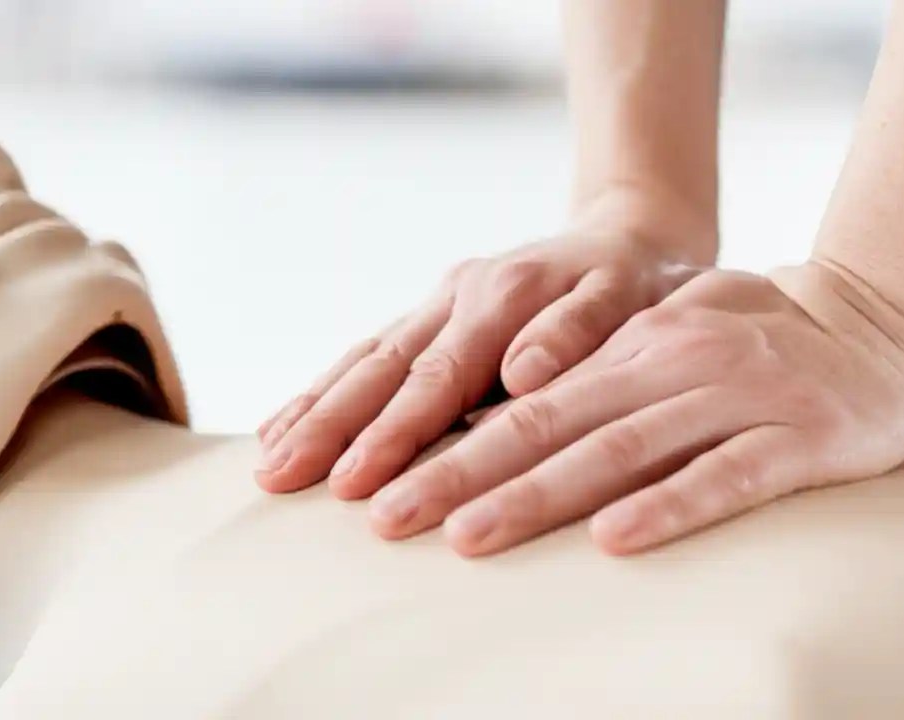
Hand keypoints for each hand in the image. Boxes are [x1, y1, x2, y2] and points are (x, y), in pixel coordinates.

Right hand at [254, 214, 709, 499]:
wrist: (628, 239)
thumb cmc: (636, 285)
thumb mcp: (629, 299)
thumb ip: (578, 331)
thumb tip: (524, 371)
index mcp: (503, 296)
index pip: (438, 378)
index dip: (393, 433)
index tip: (354, 483)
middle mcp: (460, 294)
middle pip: (382, 369)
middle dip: (329, 427)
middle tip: (279, 479)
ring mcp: (440, 302)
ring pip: (364, 359)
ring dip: (313, 411)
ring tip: (267, 463)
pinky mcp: (432, 314)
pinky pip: (369, 355)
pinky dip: (324, 391)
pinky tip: (284, 425)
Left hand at [367, 261, 903, 555]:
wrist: (886, 324)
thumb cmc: (768, 339)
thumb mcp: (678, 337)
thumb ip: (607, 373)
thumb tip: (509, 416)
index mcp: (637, 342)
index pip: (526, 399)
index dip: (449, 443)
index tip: (384, 487)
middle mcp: (674, 361)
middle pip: (552, 422)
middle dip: (462, 473)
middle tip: (388, 518)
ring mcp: (737, 397)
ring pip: (622, 449)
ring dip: (539, 494)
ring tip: (468, 535)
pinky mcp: (799, 438)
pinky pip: (726, 477)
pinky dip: (667, 505)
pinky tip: (615, 539)